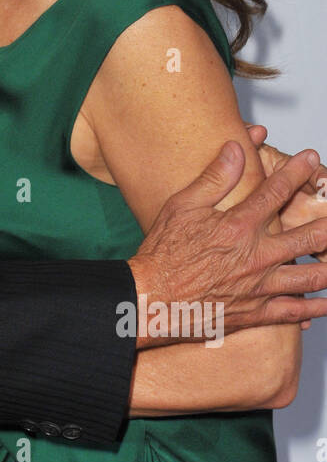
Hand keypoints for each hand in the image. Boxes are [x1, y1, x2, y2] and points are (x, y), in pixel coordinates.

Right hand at [129, 140, 326, 344]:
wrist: (152, 300)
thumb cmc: (163, 253)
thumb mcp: (182, 206)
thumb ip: (215, 177)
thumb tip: (236, 148)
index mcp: (238, 227)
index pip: (276, 192)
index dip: (297, 172)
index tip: (311, 159)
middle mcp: (256, 257)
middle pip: (309, 236)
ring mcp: (259, 287)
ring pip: (311, 276)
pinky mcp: (255, 312)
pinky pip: (295, 311)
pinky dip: (316, 308)